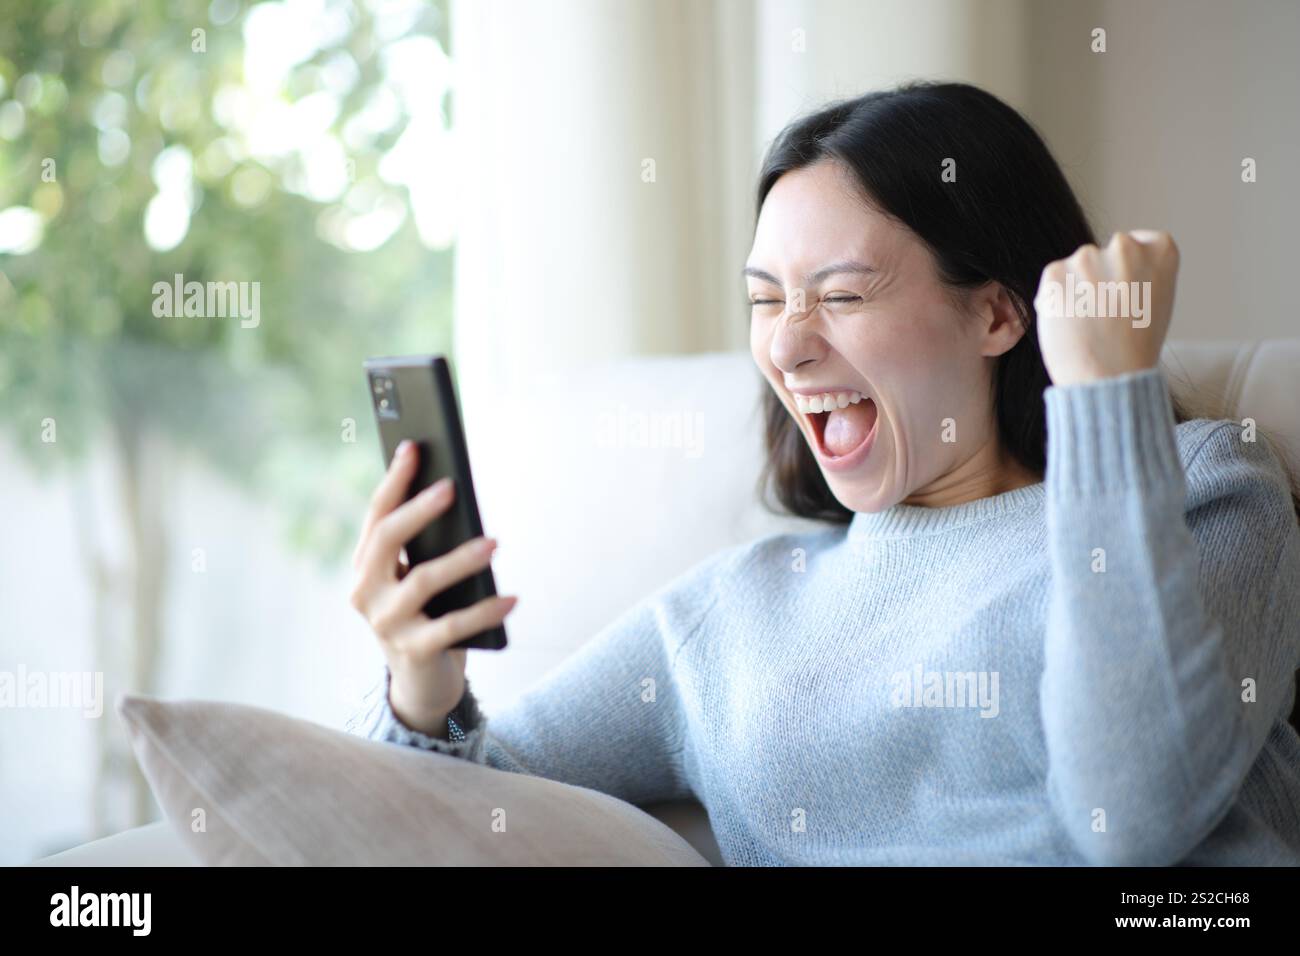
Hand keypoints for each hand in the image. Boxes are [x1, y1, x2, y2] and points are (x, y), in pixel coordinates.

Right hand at [349, 440, 517, 735]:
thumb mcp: (421, 577)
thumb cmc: (428, 615)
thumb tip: (455, 496)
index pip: (376, 516)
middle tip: (451, 487)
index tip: (414, 447)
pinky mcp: (413, 651)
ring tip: (494, 542)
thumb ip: (427, 546)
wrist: (422, 682)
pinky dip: (485, 610)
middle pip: (387, 541)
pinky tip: (512, 597)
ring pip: (422, 582)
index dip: (394, 480)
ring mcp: (386, 624)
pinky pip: (452, 626)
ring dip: (461, 559)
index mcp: (366, 566)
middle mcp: (366, 592)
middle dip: (418, 510)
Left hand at [1034, 230, 1179, 385]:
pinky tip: (1069, 322)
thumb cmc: (1135, 348)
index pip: (1140, 242)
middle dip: (1099, 277)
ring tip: (1087, 323)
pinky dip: (1055, 298)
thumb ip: (1142, 274)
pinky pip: (1053, 280)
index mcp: (1160, 249)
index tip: (1127, 292)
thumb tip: (1116, 266)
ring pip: (1076, 267)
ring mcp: (1088, 257)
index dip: (1128, 269)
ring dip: (1076, 288)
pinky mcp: (1055, 272)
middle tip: (1105, 314)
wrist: (1108, 378)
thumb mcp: (1158, 301)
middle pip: (1104, 254)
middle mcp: (1125, 246)